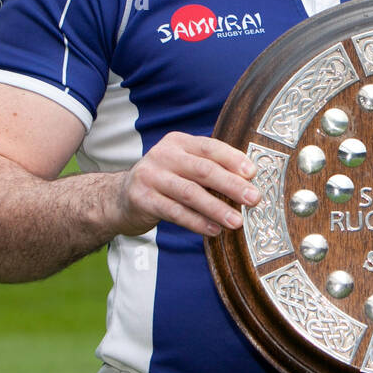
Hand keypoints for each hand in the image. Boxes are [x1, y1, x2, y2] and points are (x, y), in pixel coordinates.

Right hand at [112, 132, 260, 236]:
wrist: (119, 198)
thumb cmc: (164, 181)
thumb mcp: (183, 166)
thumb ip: (209, 168)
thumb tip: (248, 182)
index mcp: (178, 142)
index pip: (210, 147)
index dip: (233, 159)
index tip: (253, 173)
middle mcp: (163, 155)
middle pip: (203, 170)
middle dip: (231, 185)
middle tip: (253, 198)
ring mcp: (151, 176)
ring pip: (190, 193)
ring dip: (217, 208)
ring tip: (237, 221)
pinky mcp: (143, 199)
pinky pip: (175, 212)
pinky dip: (197, 222)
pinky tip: (214, 230)